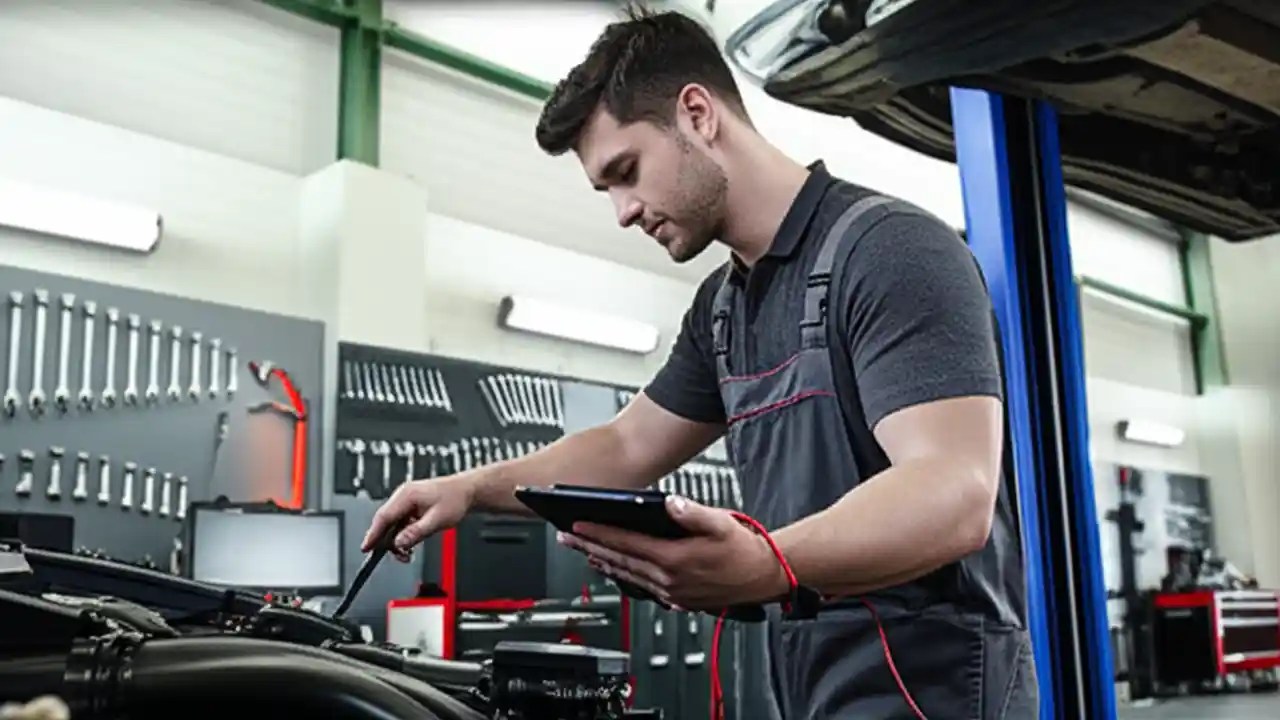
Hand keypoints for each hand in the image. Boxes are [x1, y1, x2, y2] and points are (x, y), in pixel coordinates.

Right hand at [361, 475, 475, 559]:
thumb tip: (398, 543)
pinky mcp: (410, 507)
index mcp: (407, 495)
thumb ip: (415, 533)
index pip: (383, 516)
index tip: (366, 548)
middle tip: (395, 556)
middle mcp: (403, 496)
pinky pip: (400, 523)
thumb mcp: (436, 520)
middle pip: (385, 521)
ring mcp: (406, 501)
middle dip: (386, 541)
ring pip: (392, 524)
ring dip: (396, 540)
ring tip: (406, 554)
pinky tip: (409, 545)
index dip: (373, 534)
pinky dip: (402, 535)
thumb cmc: (454, 499)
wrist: (467, 491)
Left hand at [559, 496, 788, 610]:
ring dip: (602, 563)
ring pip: (627, 577)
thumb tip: (670, 503)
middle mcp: (669, 580)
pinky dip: (624, 576)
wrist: (765, 576)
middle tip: (566, 539)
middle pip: (619, 562)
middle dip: (589, 548)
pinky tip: (616, 570)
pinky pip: (642, 588)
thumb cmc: (745, 549)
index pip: (626, 544)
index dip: (599, 534)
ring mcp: (672, 593)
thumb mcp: (721, 523)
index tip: (577, 526)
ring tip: (583, 552)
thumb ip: (692, 512)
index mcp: (674, 559)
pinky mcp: (677, 600)